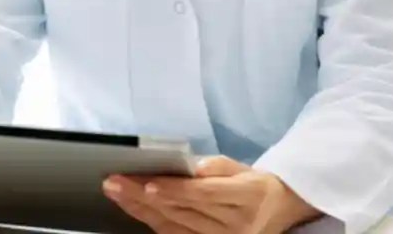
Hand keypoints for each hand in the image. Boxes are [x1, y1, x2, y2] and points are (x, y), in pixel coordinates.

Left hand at [103, 156, 319, 233]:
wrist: (278, 212)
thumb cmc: (253, 185)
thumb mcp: (243, 168)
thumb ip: (219, 165)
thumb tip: (192, 166)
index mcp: (247, 197)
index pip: (205, 194)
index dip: (175, 190)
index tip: (148, 183)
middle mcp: (235, 225)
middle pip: (183, 211)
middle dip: (144, 197)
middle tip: (115, 182)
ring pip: (175, 226)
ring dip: (141, 210)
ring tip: (117, 193)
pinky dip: (152, 222)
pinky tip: (134, 209)